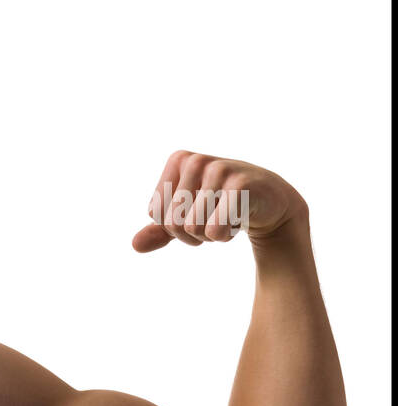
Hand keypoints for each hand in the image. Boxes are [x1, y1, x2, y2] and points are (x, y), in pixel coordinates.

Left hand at [133, 150, 308, 252]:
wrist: (270, 202)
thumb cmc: (222, 205)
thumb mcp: (187, 216)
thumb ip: (159, 230)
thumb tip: (134, 245)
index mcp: (179, 160)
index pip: (156, 213)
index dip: (175, 226)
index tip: (197, 213)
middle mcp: (196, 161)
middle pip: (173, 223)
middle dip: (192, 234)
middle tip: (215, 219)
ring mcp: (219, 170)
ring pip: (192, 228)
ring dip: (210, 236)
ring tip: (228, 217)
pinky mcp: (240, 185)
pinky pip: (213, 231)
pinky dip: (224, 237)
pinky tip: (239, 220)